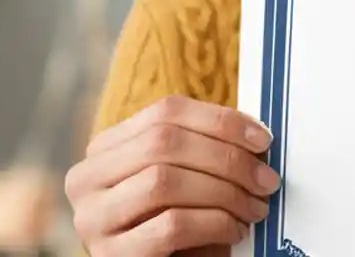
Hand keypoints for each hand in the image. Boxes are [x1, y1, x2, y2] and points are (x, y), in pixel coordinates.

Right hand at [65, 95, 279, 256]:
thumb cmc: (180, 226)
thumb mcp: (187, 179)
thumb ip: (206, 150)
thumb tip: (256, 133)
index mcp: (106, 147)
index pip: (166, 111)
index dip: (220, 120)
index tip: (262, 139)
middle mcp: (88, 178)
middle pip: (164, 143)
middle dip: (227, 159)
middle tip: (266, 179)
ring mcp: (93, 218)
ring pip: (164, 182)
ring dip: (225, 192)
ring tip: (255, 208)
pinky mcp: (111, 255)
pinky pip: (171, 226)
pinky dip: (214, 223)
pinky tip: (234, 230)